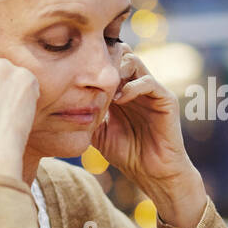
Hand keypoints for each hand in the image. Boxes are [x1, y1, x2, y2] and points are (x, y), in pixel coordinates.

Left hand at [92, 42, 206, 227]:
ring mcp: (151, 91)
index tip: (74, 71)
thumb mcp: (98, 133)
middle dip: (103, 62)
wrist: (152, 172)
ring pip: (134, 62)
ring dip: (116, 71)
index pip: (107, 64)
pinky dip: (132, 87)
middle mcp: (135, 86)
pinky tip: (119, 100)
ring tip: (104, 88)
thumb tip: (61, 106)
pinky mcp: (165, 99)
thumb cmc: (126, 154)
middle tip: (89, 75)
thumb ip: (86, 116)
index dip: (92, 63)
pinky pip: (149, 82)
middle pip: (120, 55)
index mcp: (120, 91)